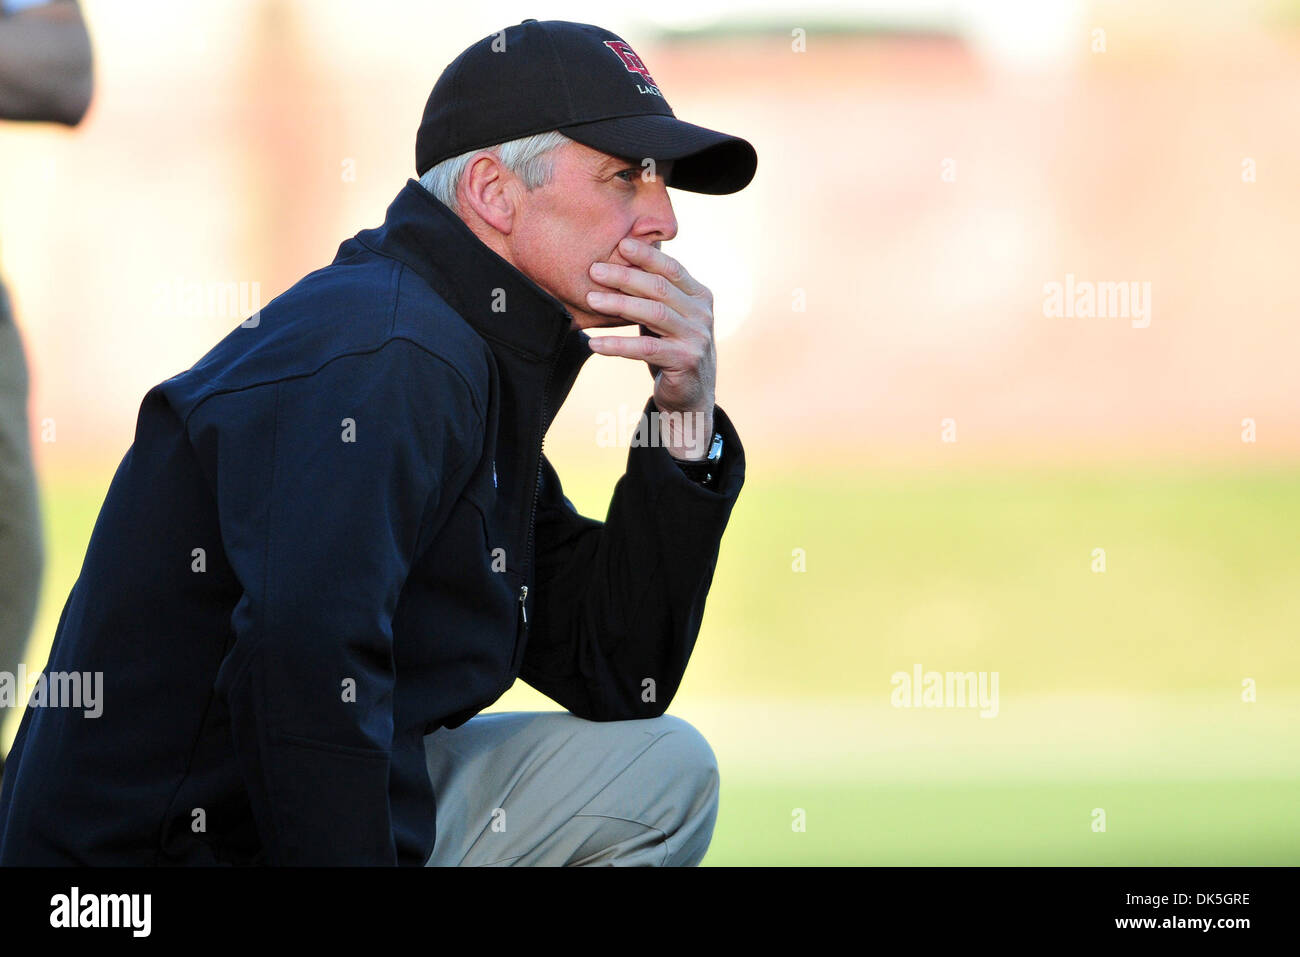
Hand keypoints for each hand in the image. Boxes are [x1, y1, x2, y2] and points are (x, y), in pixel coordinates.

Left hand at [585, 238, 715, 458]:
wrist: (690, 397)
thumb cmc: (671, 350)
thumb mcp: (667, 318)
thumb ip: (655, 295)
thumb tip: (622, 261)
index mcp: (700, 296)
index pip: (672, 269)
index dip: (648, 255)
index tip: (621, 244)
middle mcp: (702, 314)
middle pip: (660, 288)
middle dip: (625, 276)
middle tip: (594, 270)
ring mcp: (696, 338)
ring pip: (654, 314)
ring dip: (619, 304)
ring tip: (591, 299)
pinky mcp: (685, 361)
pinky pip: (646, 349)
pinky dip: (618, 345)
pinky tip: (595, 344)